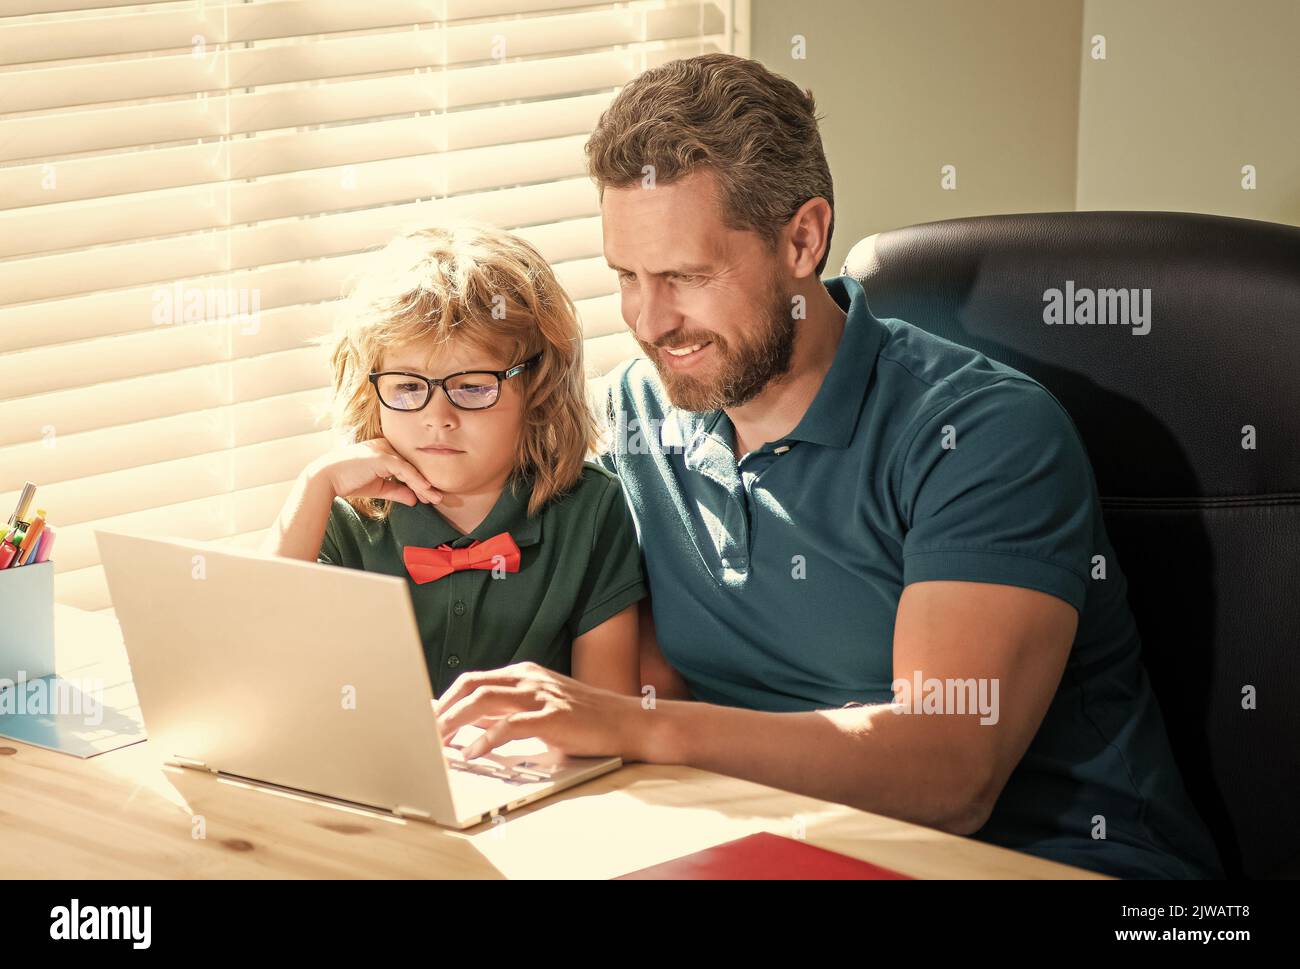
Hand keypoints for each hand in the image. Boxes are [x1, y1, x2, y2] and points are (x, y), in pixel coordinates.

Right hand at [308, 436, 441, 506]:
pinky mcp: (381, 456)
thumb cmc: (349, 481)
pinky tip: (426, 490)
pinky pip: (404, 469)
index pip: (408, 466)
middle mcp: (386, 445)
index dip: (419, 481)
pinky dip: (416, 480)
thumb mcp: (379, 487)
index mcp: (385, 449)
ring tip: (437, 498)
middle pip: (412, 465)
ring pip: (410, 468)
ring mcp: (384, 449)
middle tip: (439, 497)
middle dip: (426, 483)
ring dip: (424, 484)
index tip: (430, 496)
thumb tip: (415, 500)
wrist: (326, 479)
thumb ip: (397, 491)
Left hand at [435, 662, 642, 760]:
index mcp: (524, 674)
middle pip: (471, 685)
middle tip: (422, 732)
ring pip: (484, 700)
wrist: (627, 722)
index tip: (426, 719)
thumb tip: (470, 727)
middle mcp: (528, 679)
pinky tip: (473, 753)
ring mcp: (541, 696)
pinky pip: (510, 725)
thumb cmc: (585, 719)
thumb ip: (508, 712)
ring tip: (437, 742)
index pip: (472, 680)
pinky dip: (486, 739)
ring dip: (455, 722)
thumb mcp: (542, 708)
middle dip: (442, 709)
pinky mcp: (552, 717)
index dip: (445, 699)